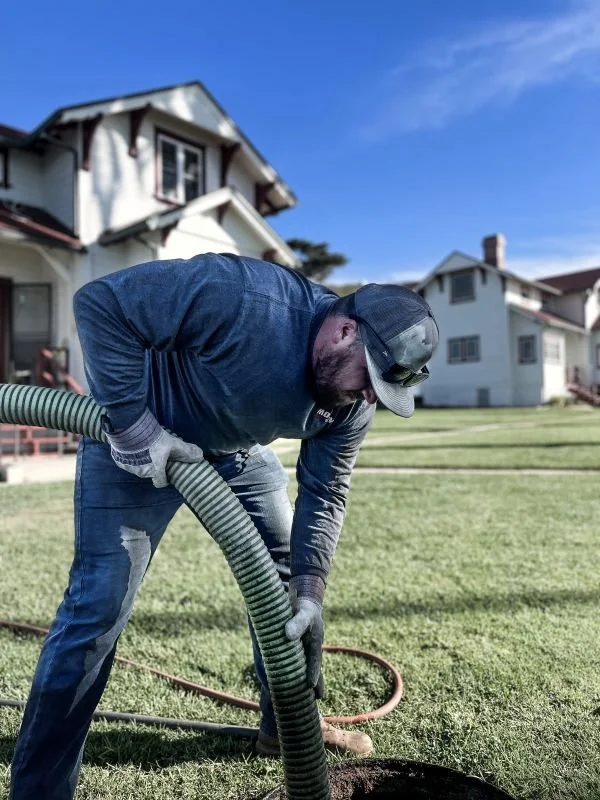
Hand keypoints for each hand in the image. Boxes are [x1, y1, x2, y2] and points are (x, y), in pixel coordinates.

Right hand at [104, 408, 203, 487]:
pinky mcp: (118, 459)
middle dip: (153, 465)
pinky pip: (126, 460)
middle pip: (150, 473)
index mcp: (155, 471)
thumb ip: (186, 451)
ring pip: (137, 467)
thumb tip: (200, 457)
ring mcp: (128, 467)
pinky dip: (129, 455)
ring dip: (141, 460)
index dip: (165, 478)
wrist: (129, 427)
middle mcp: (141, 473)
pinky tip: (133, 445)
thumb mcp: (173, 443)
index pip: (160, 483)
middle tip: (156, 452)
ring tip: (144, 447)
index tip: (167, 469)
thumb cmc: (153, 438)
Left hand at [285, 575, 324, 697]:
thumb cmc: (304, 608)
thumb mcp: (303, 613)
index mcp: (316, 641)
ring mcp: (304, 650)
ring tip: (308, 697)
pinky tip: (293, 684)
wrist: (303, 601)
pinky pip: (298, 664)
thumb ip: (297, 623)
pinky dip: (297, 674)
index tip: (311, 686)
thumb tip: (288, 634)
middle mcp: (311, 648)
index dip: (313, 673)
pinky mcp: (297, 649)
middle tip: (317, 699)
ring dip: (306, 681)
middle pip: (313, 669)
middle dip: (315, 683)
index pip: (314, 661)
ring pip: (305, 668)